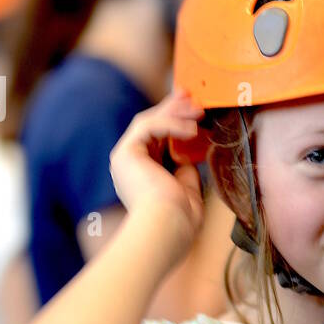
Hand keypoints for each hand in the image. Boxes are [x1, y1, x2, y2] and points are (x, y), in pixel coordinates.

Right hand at [108, 92, 205, 242]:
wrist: (167, 228)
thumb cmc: (180, 219)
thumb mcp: (187, 188)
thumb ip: (184, 170)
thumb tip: (188, 154)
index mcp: (143, 175)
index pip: (157, 140)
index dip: (174, 121)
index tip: (192, 110)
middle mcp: (130, 165)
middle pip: (150, 126)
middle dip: (172, 108)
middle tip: (190, 94)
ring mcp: (125, 159)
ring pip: (148, 122)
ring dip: (175, 112)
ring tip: (199, 110)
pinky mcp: (125, 153)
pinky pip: (148, 126)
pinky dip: (170, 123)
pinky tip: (191, 129)